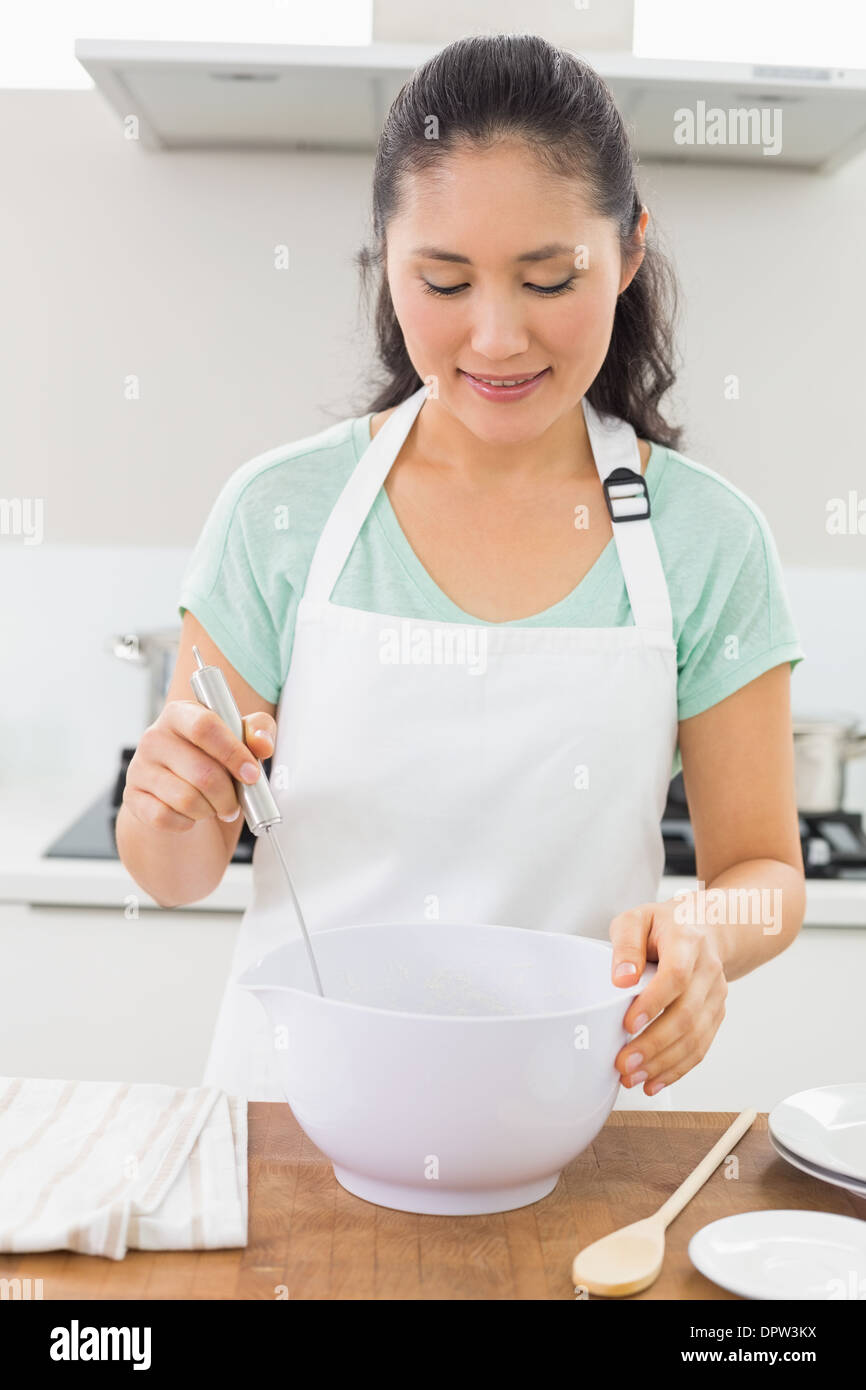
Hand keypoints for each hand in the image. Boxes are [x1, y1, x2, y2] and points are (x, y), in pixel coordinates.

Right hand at [122, 700, 276, 831]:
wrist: (179, 793)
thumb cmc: (213, 762)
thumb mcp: (240, 741)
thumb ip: (258, 732)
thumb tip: (262, 744)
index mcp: (181, 714)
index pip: (205, 726)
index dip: (233, 753)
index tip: (252, 774)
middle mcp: (154, 737)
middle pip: (201, 771)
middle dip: (228, 794)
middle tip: (236, 802)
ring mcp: (139, 768)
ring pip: (185, 799)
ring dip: (210, 810)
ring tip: (214, 806)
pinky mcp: (133, 797)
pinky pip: (165, 817)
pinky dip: (186, 823)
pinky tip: (191, 815)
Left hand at [608, 900, 727, 1096]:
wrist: (705, 927)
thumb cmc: (664, 925)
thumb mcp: (637, 919)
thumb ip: (626, 944)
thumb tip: (621, 978)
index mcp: (687, 942)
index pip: (676, 976)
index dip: (653, 1003)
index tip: (628, 1024)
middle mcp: (708, 970)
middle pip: (686, 1014)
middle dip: (654, 1044)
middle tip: (624, 1064)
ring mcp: (716, 995)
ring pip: (696, 1037)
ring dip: (664, 1063)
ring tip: (634, 1078)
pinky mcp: (716, 1014)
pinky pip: (701, 1047)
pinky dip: (678, 1069)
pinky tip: (655, 1082)